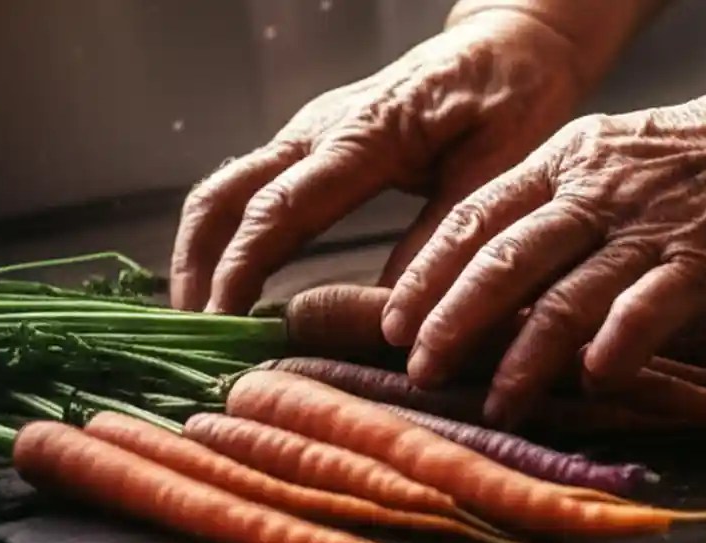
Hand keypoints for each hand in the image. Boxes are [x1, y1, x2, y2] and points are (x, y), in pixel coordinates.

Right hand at [169, 10, 585, 312]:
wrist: (507, 43)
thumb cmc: (511, 96)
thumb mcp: (498, 162)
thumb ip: (447, 233)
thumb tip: (395, 313)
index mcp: (365, 134)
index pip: (281, 207)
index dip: (243, 268)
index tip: (222, 322)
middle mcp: (320, 129)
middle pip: (226, 195)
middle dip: (200, 266)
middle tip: (194, 336)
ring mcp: (310, 133)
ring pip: (227, 190)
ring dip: (203, 253)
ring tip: (202, 321)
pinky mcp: (313, 144)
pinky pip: (251, 189)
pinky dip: (230, 237)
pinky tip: (235, 288)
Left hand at [381, 79, 705, 426]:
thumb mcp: (617, 159)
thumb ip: (559, 209)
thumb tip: (494, 278)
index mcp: (568, 158)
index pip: (477, 217)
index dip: (428, 274)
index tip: (393, 322)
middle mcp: (598, 189)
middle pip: (504, 259)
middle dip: (452, 321)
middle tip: (418, 370)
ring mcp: (652, 225)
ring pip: (565, 296)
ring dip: (522, 358)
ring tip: (495, 402)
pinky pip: (648, 309)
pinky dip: (615, 348)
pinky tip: (592, 382)